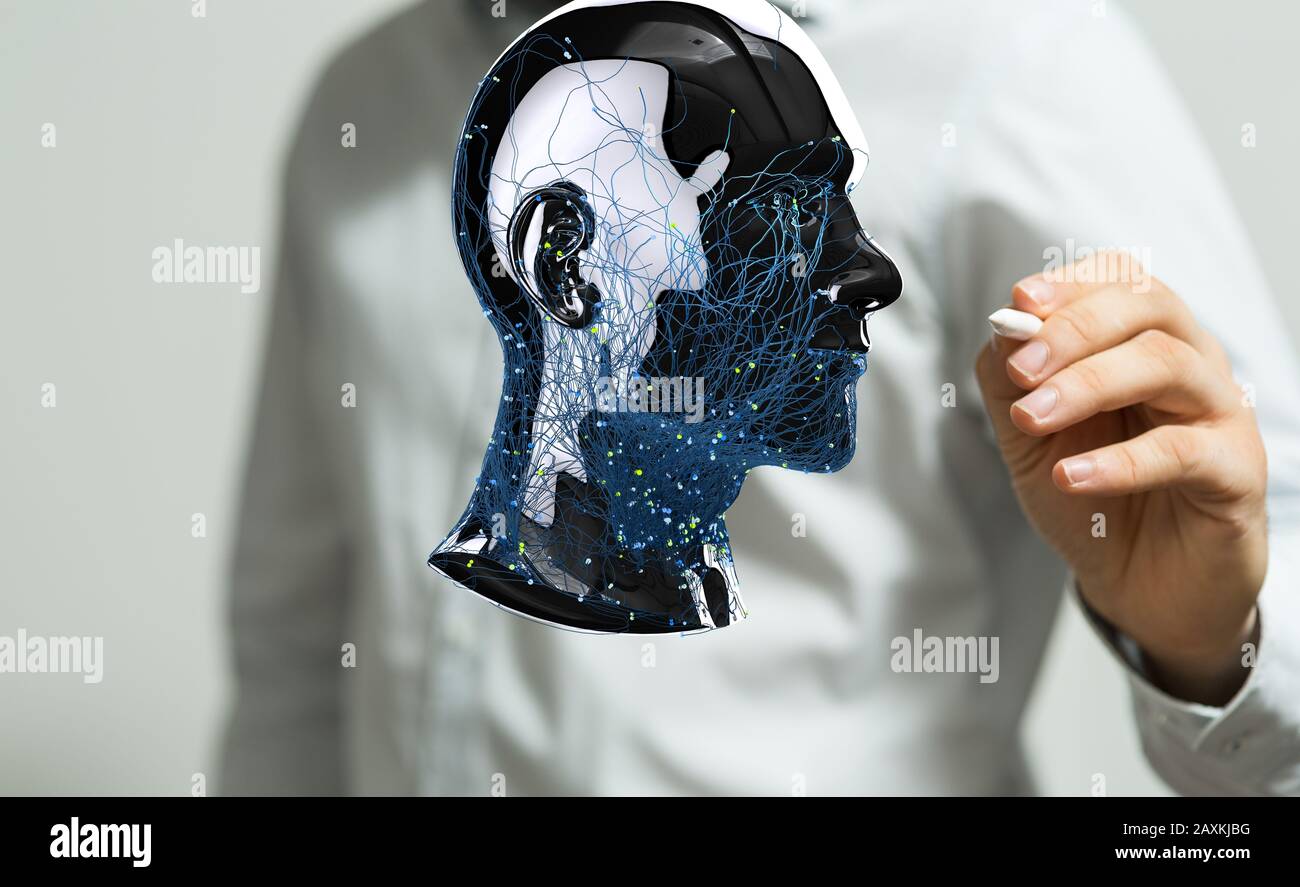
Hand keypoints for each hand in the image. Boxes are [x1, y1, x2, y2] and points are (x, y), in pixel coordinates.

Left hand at [975, 252, 1266, 704]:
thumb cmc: (1092, 500)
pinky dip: (1121, 460)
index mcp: (1143, 344)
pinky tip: (1073, 475)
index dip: (1073, 284)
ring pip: (1168, 364)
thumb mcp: (1031, 439)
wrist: (1140, 587)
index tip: (1021, 302)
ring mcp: (1218, 415)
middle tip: (1022, 369)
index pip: (1123, 282)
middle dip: (1075, 329)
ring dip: (1088, 385)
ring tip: (1032, 419)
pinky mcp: (1235, 472)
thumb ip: (1011, 383)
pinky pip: (1183, 450)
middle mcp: (1189, 365)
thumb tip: (1002, 328)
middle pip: (1150, 308)